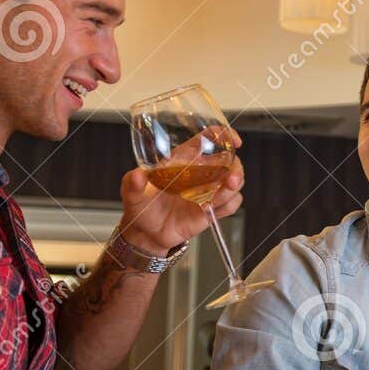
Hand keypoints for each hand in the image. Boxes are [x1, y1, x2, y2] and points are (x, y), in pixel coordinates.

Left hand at [119, 129, 244, 256]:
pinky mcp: (211, 208)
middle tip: (231, 179)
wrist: (146, 233)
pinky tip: (214, 209)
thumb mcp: (132, 193)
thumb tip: (138, 175)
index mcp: (184, 159)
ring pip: (233, 182)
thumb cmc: (140, 207)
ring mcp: (207, 191)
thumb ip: (133, 183)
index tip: (233, 141)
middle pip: (229, 162)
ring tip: (220, 197)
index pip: (209, 139)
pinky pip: (231, 204)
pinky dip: (229, 205)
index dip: (225, 136)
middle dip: (236, 169)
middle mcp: (200, 173)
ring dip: (233, 189)